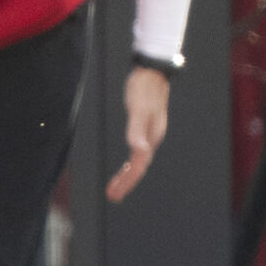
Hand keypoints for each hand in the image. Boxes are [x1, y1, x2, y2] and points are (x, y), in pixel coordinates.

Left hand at [107, 67, 170, 201]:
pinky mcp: (145, 126)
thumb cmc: (144, 87)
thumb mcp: (139, 107)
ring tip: (116, 187)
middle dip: (126, 182)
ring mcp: (150, 132)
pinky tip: (126, 165)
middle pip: (140, 166)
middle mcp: (153, 136)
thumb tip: (138, 150)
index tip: (114, 193)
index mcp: (152, 135)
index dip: (127, 180)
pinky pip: (138, 151)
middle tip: (112, 196)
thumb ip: (137, 129)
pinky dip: (130, 162)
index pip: (139, 164)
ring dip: (128, 175)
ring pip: (139, 160)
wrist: (152, 69)